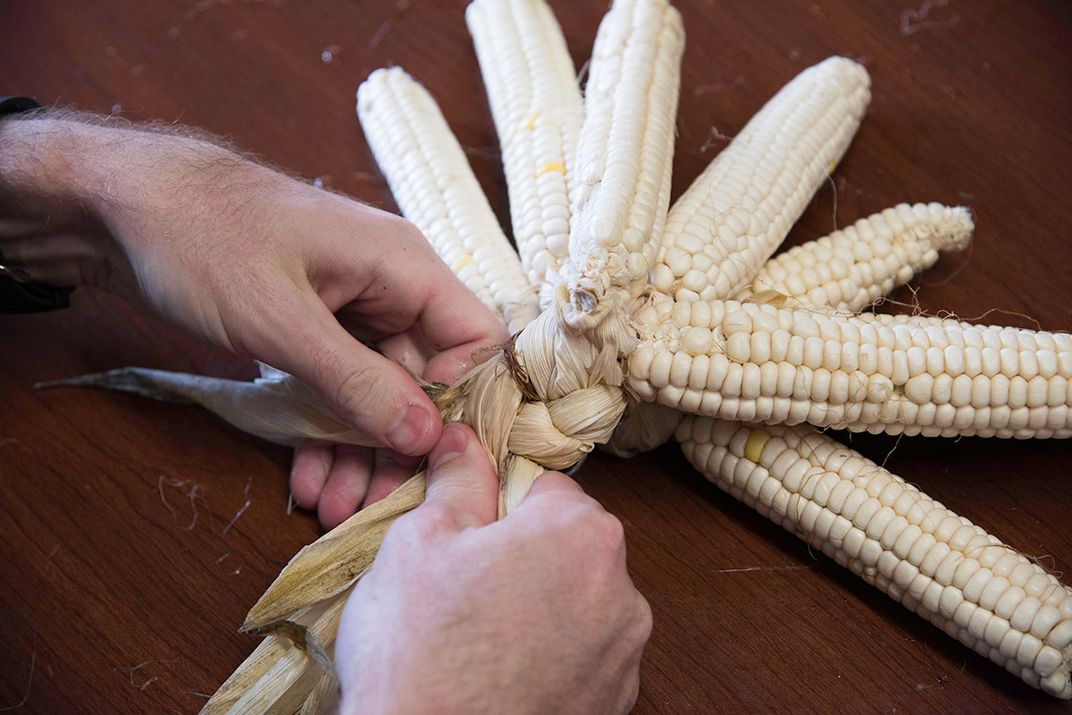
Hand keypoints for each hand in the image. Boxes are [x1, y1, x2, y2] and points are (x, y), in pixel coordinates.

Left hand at [0, 117, 507, 525]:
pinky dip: (324, 427)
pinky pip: (339, 382)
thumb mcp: (281, 322)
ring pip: (379, 388)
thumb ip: (357, 381)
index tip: (422, 447)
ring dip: (356, 447)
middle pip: (425, 374)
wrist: (124, 204)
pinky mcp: (316, 322)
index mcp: (403, 265)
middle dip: (398, 442)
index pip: (476, 335)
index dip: (460, 396)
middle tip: (371, 504)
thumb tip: (425, 435)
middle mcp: (390, 284)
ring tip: (330, 506)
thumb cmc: (205, 241)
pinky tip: (305, 474)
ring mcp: (352, 304)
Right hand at [335, 423, 652, 714]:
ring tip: (478, 640)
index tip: (467, 533)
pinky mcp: (613, 706)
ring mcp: (624, 656)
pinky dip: (550, 659)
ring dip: (539, 609)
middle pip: (568, 546)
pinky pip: (582, 658)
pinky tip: (499, 677)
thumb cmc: (419, 649)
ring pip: (576, 603)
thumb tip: (464, 439)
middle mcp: (622, 590)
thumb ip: (456, 481)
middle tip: (463, 589)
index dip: (499, 504)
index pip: (547, 487)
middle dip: (523, 556)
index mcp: (582, 533)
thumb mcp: (420, 542)